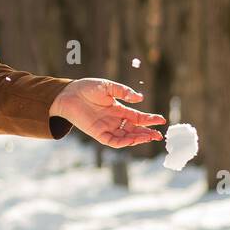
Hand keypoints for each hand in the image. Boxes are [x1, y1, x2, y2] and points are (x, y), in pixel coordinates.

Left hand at [48, 79, 165, 148]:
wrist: (68, 93)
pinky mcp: (97, 133)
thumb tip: (140, 99)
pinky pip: (112, 141)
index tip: (161, 120)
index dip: (149, 119)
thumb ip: (124, 92)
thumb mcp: (108, 87)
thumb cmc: (87, 88)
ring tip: (149, 137)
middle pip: (134, 130)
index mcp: (119, 109)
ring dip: (138, 138)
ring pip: (125, 137)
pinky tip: (133, 140)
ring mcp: (106, 127)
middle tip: (159, 135)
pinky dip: (123, 142)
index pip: (137, 117)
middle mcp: (114, 120)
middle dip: (147, 133)